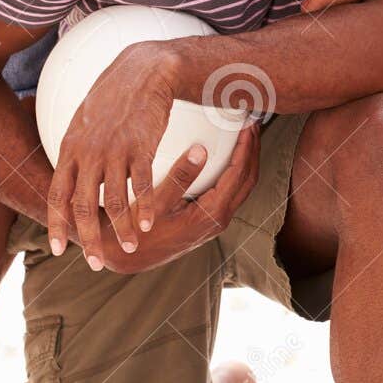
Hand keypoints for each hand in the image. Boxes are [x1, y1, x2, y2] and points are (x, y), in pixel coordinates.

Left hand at [46, 40, 179, 265]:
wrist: (143, 70)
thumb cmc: (115, 97)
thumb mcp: (85, 122)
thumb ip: (76, 150)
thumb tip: (69, 172)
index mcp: (70, 148)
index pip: (57, 194)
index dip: (56, 225)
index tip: (58, 249)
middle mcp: (88, 152)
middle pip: (82, 205)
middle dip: (88, 238)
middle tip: (96, 262)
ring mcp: (114, 150)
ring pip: (113, 201)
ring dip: (122, 229)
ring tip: (130, 247)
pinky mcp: (140, 147)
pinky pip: (141, 185)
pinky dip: (145, 207)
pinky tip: (151, 223)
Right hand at [84, 124, 262, 274]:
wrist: (129, 257)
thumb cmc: (140, 231)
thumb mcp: (158, 201)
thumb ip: (180, 176)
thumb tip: (202, 150)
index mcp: (211, 214)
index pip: (239, 175)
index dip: (246, 148)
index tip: (246, 125)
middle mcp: (219, 219)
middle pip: (248, 179)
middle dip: (253, 150)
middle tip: (251, 124)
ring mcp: (214, 221)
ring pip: (241, 187)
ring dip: (246, 160)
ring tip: (244, 136)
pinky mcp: (207, 220)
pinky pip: (230, 192)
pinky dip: (234, 171)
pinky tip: (225, 157)